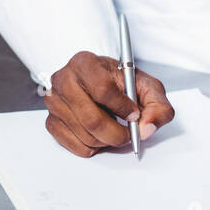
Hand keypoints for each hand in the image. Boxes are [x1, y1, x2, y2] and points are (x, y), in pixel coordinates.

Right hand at [44, 50, 174, 157]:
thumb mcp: (146, 86)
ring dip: (107, 141)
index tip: (134, 113)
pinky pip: (76, 146)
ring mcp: (54, 102)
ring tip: (115, 128)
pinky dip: (94, 146)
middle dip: (118, 133)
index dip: (123, 107)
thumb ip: (157, 105)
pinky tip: (100, 132)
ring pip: (86, 136)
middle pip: (93, 120)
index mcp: (85, 63)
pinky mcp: (51, 121)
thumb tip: (147, 128)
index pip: (103, 90)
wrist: (98, 82)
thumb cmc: (120, 83)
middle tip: (129, 133)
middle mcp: (64, 80)